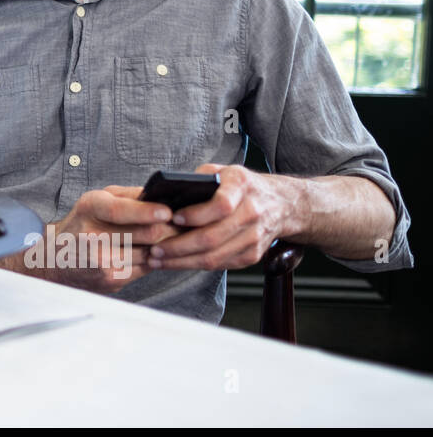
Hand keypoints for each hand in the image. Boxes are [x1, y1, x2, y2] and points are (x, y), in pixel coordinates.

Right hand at [34, 185, 182, 293]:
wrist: (54, 260)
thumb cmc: (82, 224)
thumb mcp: (97, 201)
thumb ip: (129, 196)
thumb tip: (163, 195)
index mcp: (89, 209)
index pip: (120, 211)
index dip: (147, 212)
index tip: (168, 212)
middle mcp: (92, 236)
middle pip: (145, 234)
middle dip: (170, 229)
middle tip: (187, 224)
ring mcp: (102, 261)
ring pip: (151, 252)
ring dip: (167, 246)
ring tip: (178, 238)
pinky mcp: (112, 279)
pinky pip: (147, 268)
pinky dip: (156, 259)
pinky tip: (158, 252)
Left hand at [146, 164, 299, 271]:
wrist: (281, 203)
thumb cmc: (240, 185)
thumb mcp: (222, 171)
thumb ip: (198, 180)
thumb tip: (165, 196)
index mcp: (242, 186)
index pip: (221, 205)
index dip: (196, 214)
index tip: (173, 217)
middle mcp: (252, 212)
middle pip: (213, 237)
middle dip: (179, 246)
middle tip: (154, 249)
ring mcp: (255, 237)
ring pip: (215, 256)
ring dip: (182, 261)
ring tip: (156, 260)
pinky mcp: (253, 255)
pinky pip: (220, 264)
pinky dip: (195, 266)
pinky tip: (175, 263)